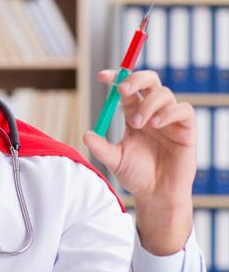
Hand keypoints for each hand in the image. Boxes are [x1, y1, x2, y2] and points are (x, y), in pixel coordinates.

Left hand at [83, 69, 195, 255]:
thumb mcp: (114, 160)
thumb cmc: (135, 175)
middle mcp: (152, 112)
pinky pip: (183, 110)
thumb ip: (101, 147)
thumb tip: (86, 134)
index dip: (116, 78)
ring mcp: (170, 119)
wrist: (156, 194)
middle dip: (135, 78)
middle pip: (149, 81)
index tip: (102, 77)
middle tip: (121, 89)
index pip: (127, 89)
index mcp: (133, 115)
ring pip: (164, 93)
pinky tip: (155, 123)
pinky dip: (169, 112)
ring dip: (148, 104)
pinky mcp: (186, 129)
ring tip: (138, 124)